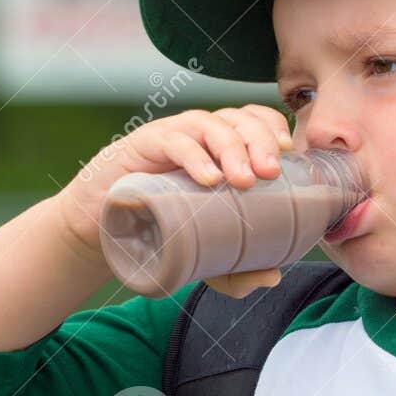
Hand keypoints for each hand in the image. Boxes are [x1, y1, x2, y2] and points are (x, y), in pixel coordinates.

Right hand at [54, 105, 295, 294]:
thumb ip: (238, 270)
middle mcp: (199, 136)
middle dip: (261, 141)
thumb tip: (273, 275)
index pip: (254, 119)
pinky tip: (208, 179)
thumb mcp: (206, 258)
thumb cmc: (161, 232)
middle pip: (239, 119)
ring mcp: (172, 138)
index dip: (273, 128)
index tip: (289, 157)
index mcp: (220, 148)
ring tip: (243, 181)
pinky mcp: (143, 146)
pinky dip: (194, 157)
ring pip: (210, 125)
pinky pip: (173, 141)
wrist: (106, 233)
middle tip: (271, 174)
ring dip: (233, 148)